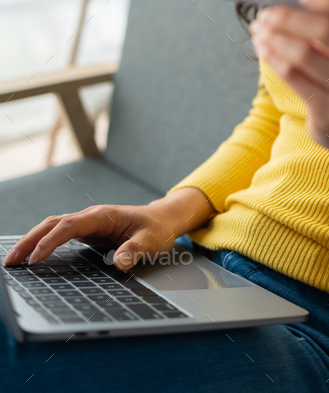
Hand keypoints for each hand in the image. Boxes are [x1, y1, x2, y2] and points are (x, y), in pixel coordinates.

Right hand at [3, 201, 185, 270]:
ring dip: (32, 240)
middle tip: (11, 260)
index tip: (36, 258)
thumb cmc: (157, 229)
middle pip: (53, 223)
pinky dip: (42, 242)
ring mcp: (88, 223)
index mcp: (103, 216)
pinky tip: (32, 255)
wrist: (163, 220)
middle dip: (30, 240)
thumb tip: (119, 262)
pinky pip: (59, 234)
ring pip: (53, 227)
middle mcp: (91, 216)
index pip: (70, 225)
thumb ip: (135, 250)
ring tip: (14, 260)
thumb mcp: (151, 241)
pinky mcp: (87, 232)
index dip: (51, 241)